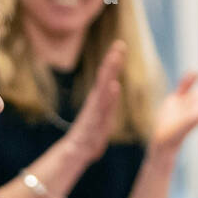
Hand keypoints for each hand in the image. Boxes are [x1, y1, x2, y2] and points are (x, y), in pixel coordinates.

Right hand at [64, 41, 126, 165]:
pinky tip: (115, 85)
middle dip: (112, 60)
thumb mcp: (105, 117)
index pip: (108, 76)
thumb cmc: (91, 136)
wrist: (77, 152)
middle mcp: (96, 101)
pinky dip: (109, 96)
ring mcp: (94, 111)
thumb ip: (109, 103)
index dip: (114, 61)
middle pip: (105, 77)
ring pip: (103, 88)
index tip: (121, 45)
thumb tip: (115, 87)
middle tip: (120, 44)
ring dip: (110, 73)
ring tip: (116, 58)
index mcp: (100, 99)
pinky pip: (103, 107)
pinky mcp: (93, 121)